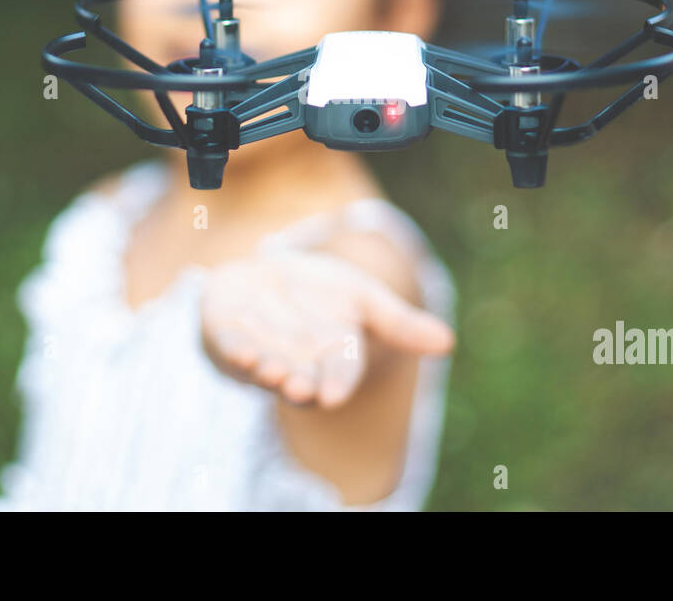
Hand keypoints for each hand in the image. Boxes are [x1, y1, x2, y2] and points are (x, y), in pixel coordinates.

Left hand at [200, 248, 453, 408]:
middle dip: (299, 385)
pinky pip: (227, 348)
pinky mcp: (225, 336)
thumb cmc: (318, 294)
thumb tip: (447, 342)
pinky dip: (234, 350)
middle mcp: (296, 363)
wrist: (264, 276)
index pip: (338, 374)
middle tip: (301, 390)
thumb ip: (397, 322)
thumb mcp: (362, 298)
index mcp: (331, 359)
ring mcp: (259, 352)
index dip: (336, 384)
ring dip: (268, 372)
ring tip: (273, 372)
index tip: (332, 395)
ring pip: (264, 368)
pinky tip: (242, 350)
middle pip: (299, 380)